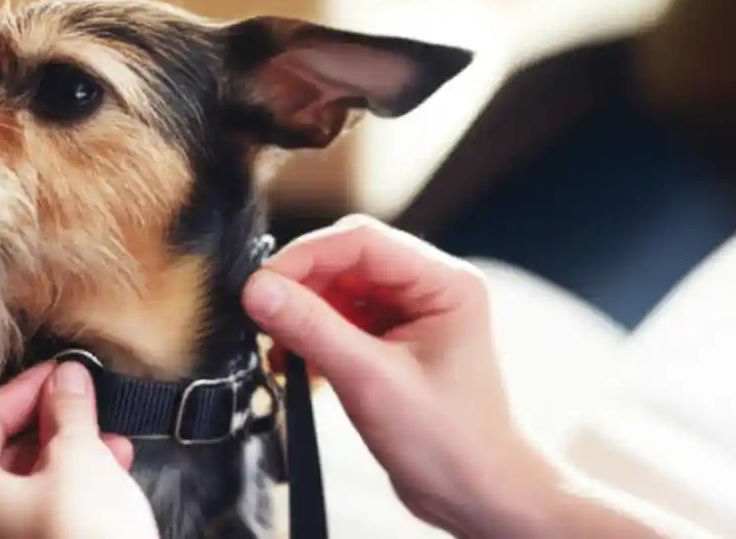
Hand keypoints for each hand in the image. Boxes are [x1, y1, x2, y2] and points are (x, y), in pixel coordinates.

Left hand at [0, 361, 158, 538]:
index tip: (61, 373)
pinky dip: (69, 490)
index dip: (21, 388)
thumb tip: (66, 377)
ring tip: (112, 442)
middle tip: (86, 403)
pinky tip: (111, 477)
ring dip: (67, 455)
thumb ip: (67, 411)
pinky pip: (37, 515)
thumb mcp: (78, 459)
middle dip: (49, 423)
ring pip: (22, 485)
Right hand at [244, 215, 687, 538]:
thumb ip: (312, 330)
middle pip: (345, 259)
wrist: (476, 496)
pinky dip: (311, 336)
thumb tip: (259, 291)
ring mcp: (409, 315)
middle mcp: (429, 289)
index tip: (262, 283)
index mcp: (445, 282)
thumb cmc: (452, 443)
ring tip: (278, 346)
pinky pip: (338, 319)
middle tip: (262, 311)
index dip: (305, 256)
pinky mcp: (389, 342)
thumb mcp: (372, 381)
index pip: (361, 241)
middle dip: (300, 284)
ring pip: (337, 289)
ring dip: (302, 313)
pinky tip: (294, 362)